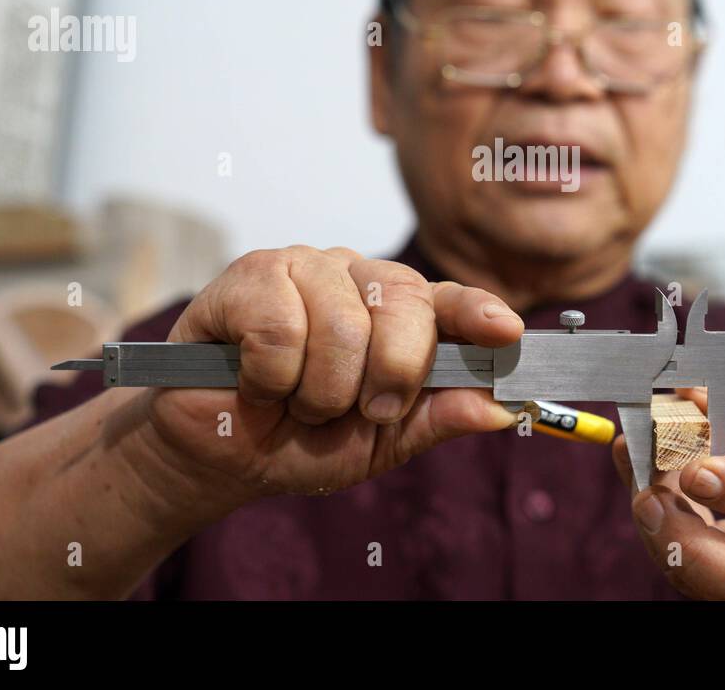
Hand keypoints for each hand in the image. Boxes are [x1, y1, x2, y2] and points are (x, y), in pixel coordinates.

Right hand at [138, 245, 523, 506]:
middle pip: (404, 305)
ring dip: (320, 391)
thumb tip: (500, 407)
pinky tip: (257, 382)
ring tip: (296, 401)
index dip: (478, 312)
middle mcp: (359, 278)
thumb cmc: (300, 439)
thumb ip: (436, 418)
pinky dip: (270, 378)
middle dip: (390, 375)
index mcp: (398, 312)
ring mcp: (305, 268)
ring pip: (343, 324)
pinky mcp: (250, 275)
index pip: (449, 300)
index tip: (507, 331)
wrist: (217, 454)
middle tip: (362, 410)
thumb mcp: (380, 442)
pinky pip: (280, 329)